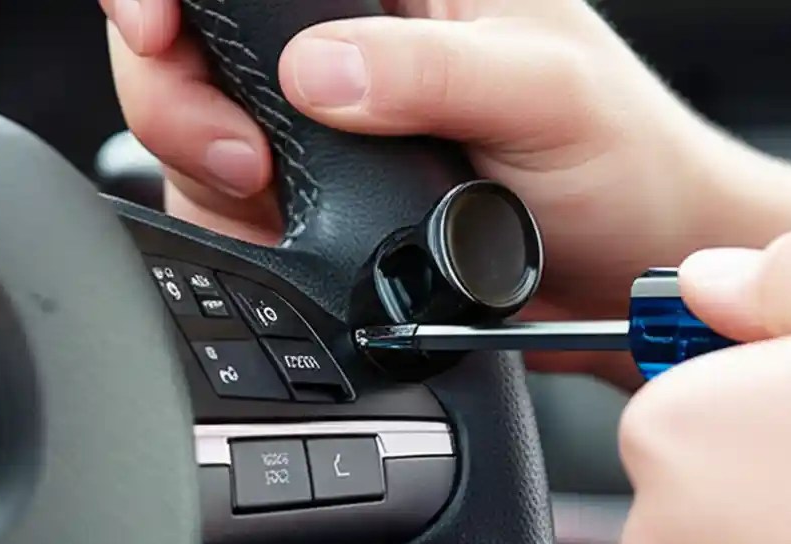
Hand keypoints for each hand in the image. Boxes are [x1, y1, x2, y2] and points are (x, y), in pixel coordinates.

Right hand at [102, 0, 790, 389]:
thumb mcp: (544, 94)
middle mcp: (354, 35)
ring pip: (195, 114)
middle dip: (177, 86)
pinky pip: (229, 195)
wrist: (632, 271)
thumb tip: (317, 72)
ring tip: (265, 190)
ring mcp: (327, 118)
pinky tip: (280, 225)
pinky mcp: (319, 193)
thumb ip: (432, 72)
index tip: (159, 25)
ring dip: (199, 155)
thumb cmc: (623, 159)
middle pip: (200, 34)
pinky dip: (233, 217)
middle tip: (235, 148)